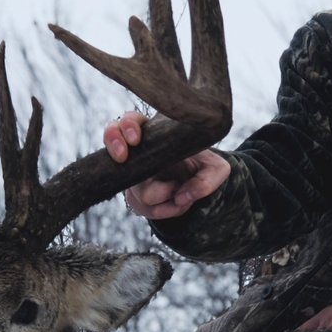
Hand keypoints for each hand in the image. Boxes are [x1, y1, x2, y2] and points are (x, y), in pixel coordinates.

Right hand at [104, 111, 230, 219]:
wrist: (197, 182)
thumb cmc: (203, 165)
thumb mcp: (216, 168)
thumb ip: (208, 178)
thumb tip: (181, 197)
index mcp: (155, 134)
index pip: (130, 121)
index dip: (126, 128)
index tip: (135, 140)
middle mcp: (139, 153)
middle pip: (115, 150)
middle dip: (117, 151)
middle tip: (125, 157)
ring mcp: (133, 175)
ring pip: (136, 191)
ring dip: (163, 197)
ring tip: (180, 191)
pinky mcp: (134, 195)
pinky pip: (141, 208)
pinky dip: (163, 210)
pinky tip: (175, 204)